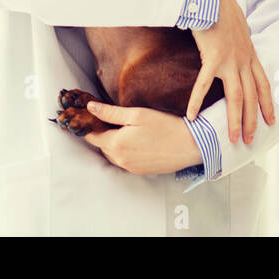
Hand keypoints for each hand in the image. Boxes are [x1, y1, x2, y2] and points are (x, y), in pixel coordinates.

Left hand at [81, 101, 203, 174]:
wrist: (190, 145)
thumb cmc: (165, 126)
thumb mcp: (137, 114)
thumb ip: (110, 112)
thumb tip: (90, 107)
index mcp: (116, 144)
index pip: (91, 136)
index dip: (89, 125)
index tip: (90, 116)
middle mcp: (121, 159)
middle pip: (101, 146)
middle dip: (102, 133)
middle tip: (110, 119)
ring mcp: (130, 167)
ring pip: (112, 154)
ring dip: (113, 143)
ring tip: (124, 129)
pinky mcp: (140, 171)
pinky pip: (124, 160)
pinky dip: (124, 151)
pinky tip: (135, 141)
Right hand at [186, 0, 275, 143]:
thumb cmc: (221, 6)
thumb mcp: (237, 25)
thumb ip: (237, 39)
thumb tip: (234, 43)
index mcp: (250, 53)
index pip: (264, 84)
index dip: (268, 104)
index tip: (271, 120)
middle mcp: (243, 60)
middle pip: (252, 96)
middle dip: (253, 120)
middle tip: (250, 140)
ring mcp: (230, 60)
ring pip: (237, 97)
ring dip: (235, 119)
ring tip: (233, 138)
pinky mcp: (213, 57)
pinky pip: (203, 85)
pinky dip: (197, 102)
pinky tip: (191, 116)